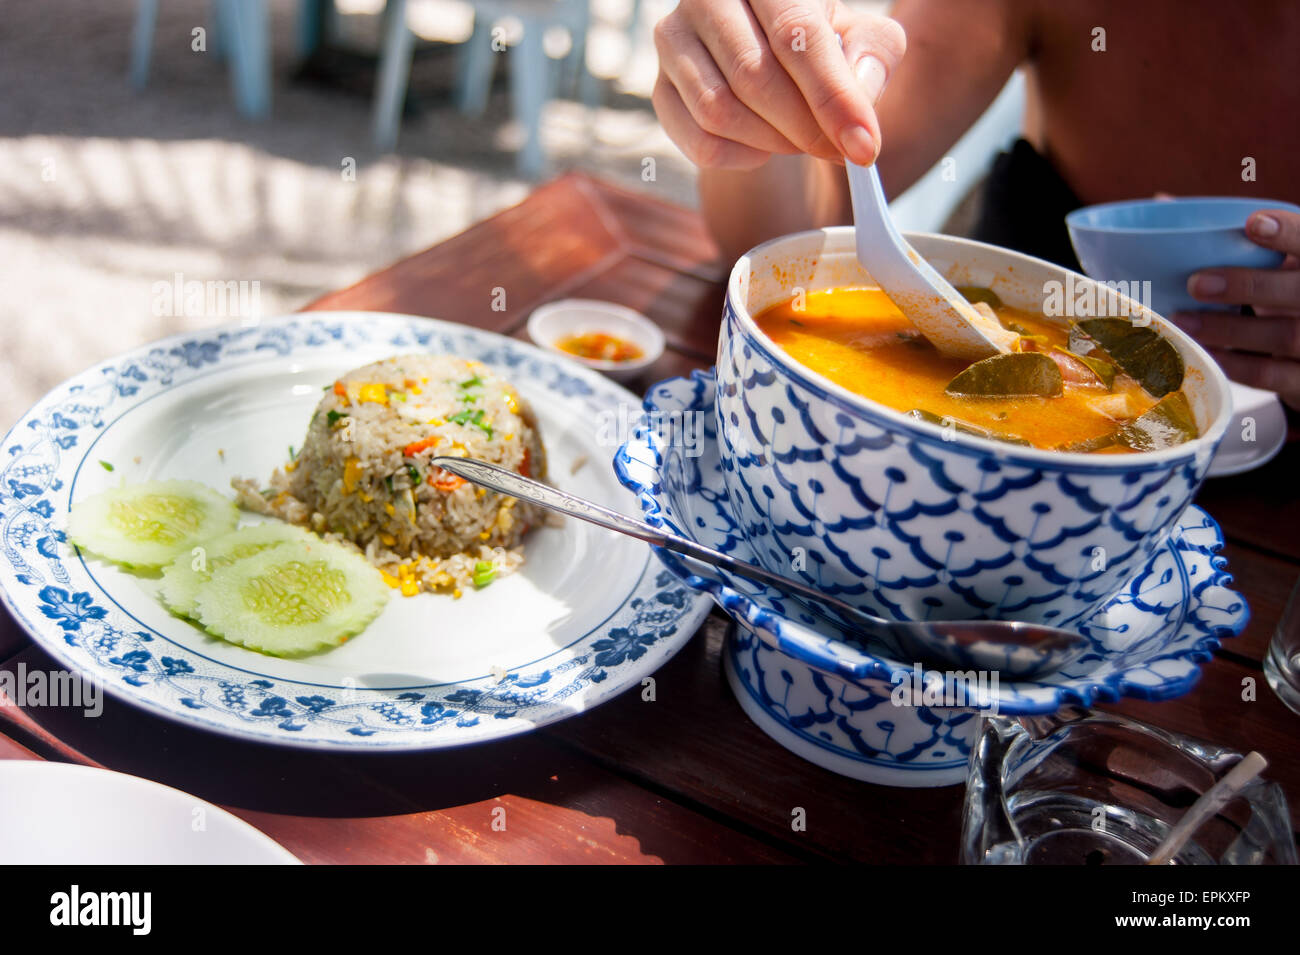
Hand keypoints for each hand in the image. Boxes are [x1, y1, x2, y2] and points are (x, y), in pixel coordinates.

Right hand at [651, 0, 905, 169]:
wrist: (767, 60)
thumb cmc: (819, 47)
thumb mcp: (860, 40)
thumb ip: (873, 57)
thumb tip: (860, 97)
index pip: (796, 35)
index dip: (833, 96)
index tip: (863, 147)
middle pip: (754, 77)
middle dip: (804, 128)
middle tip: (835, 151)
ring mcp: (674, 40)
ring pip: (719, 112)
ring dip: (771, 142)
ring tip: (800, 141)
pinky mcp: (659, 89)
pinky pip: (699, 141)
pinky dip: (741, 157)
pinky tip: (764, 147)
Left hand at [1172, 209, 1299, 409]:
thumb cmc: (1284, 290)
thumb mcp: (1275, 261)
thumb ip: (1233, 236)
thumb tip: (1162, 202)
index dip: (1289, 233)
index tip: (1252, 223)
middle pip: (1299, 291)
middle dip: (1248, 285)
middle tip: (1196, 283)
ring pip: (1283, 336)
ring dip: (1228, 329)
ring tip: (1182, 320)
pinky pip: (1272, 375)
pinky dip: (1235, 365)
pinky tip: (1202, 352)